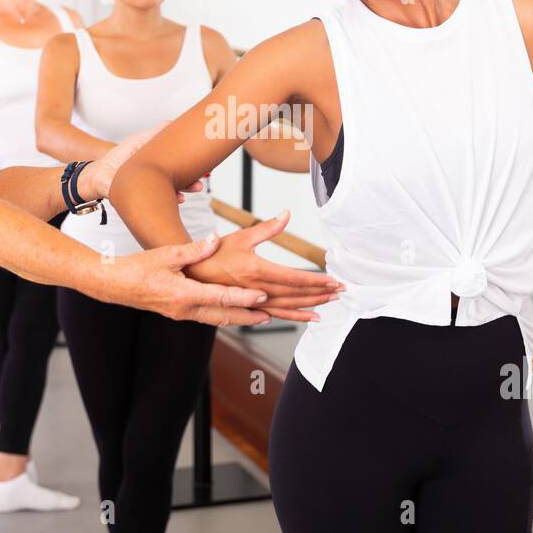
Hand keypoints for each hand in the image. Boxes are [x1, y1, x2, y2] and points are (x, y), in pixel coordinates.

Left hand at [84, 123, 200, 204]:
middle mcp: (158, 177)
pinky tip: (178, 198)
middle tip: (202, 180)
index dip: (192, 162)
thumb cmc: (117, 159)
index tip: (205, 160)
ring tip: (195, 188)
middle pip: (179, 178)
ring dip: (185, 189)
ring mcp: (152, 188)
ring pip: (173, 189)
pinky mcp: (145, 197)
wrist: (97, 177)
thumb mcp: (138, 142)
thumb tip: (172, 122)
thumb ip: (155, 134)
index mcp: (158, 164)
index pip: (179, 162)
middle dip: (192, 180)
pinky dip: (171, 199)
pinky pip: (161, 200)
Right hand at [93, 234, 277, 325]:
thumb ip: (193, 249)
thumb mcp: (166, 254)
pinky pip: (206, 317)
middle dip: (249, 316)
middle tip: (270, 315)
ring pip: (216, 319)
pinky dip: (223, 315)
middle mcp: (184, 309)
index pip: (221, 297)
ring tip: (259, 317)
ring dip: (239, 318)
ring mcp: (180, 314)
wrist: (113, 284)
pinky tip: (233, 312)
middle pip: (224, 315)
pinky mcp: (177, 313)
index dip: (243, 298)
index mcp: (183, 294)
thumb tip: (213, 240)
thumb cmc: (137, 267)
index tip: (263, 297)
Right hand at [184, 209, 344, 322]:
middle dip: (321, 293)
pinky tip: (309, 317)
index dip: (317, 281)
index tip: (334, 280)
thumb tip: (287, 214)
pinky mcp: (251, 307)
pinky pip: (278, 315)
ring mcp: (254, 301)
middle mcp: (258, 289)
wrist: (192, 275)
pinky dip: (295, 316)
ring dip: (312, 305)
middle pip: (296, 294)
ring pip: (289, 307)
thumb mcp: (241, 237)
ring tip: (330, 303)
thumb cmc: (214, 255)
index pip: (295, 278)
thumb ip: (268, 228)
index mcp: (257, 270)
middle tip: (340, 291)